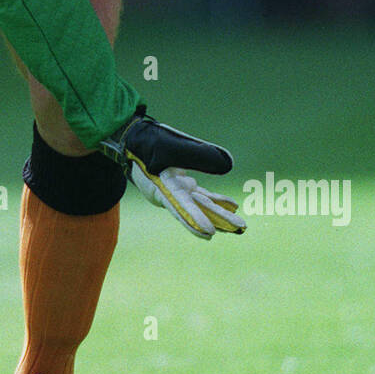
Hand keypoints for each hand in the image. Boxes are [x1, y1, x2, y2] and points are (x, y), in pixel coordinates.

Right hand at [100, 108, 243, 239]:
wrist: (133, 141)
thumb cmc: (149, 142)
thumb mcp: (172, 144)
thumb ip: (199, 154)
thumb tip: (227, 164)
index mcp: (161, 186)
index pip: (180, 205)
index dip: (194, 218)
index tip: (210, 232)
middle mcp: (170, 193)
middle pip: (197, 209)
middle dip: (218, 219)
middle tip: (240, 228)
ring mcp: (176, 190)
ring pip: (201, 205)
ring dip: (220, 214)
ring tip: (240, 225)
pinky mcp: (181, 186)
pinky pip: (201, 196)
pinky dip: (216, 200)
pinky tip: (232, 205)